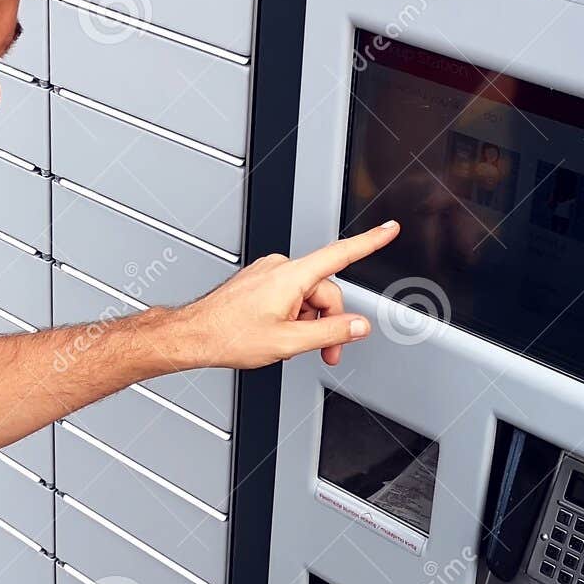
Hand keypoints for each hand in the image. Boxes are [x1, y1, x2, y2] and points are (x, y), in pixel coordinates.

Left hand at [174, 221, 399, 369]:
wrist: (194, 335)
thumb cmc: (229, 335)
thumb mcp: (288, 342)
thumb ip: (330, 334)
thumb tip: (358, 326)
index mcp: (291, 276)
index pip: (340, 254)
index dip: (370, 242)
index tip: (389, 229)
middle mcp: (281, 268)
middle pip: (325, 292)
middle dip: (329, 323)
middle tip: (326, 353)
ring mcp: (269, 274)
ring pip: (308, 298)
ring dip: (309, 323)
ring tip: (292, 345)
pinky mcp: (261, 282)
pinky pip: (291, 296)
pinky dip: (294, 316)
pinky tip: (279, 333)